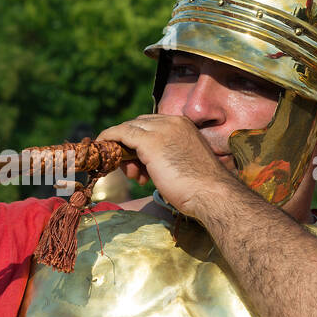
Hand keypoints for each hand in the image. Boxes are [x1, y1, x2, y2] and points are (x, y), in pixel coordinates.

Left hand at [96, 115, 237, 218]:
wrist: (212, 195)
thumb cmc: (202, 188)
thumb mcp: (183, 163)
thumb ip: (166, 155)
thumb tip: (146, 162)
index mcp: (183, 124)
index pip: (151, 125)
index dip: (138, 141)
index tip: (134, 160)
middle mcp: (172, 122)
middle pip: (138, 125)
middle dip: (129, 146)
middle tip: (132, 171)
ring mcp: (161, 130)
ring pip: (128, 130)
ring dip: (124, 152)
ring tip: (137, 176)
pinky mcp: (150, 142)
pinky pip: (121, 134)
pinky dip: (109, 140)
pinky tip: (104, 150)